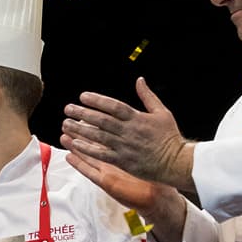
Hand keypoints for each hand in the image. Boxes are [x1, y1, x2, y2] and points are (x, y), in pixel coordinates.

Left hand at [61, 78, 194, 189]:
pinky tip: (74, 143)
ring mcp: (124, 146)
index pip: (113, 106)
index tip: (83, 96)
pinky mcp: (122, 160)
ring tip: (66, 123)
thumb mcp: (162, 112)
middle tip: (68, 108)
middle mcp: (129, 131)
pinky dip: (87, 148)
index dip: (97, 100)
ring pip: (98, 136)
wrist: (176, 161)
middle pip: (101, 120)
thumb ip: (148, 96)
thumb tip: (139, 80)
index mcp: (137, 118)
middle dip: (82, 113)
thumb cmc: (169, 137)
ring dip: (80, 129)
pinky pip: (101, 153)